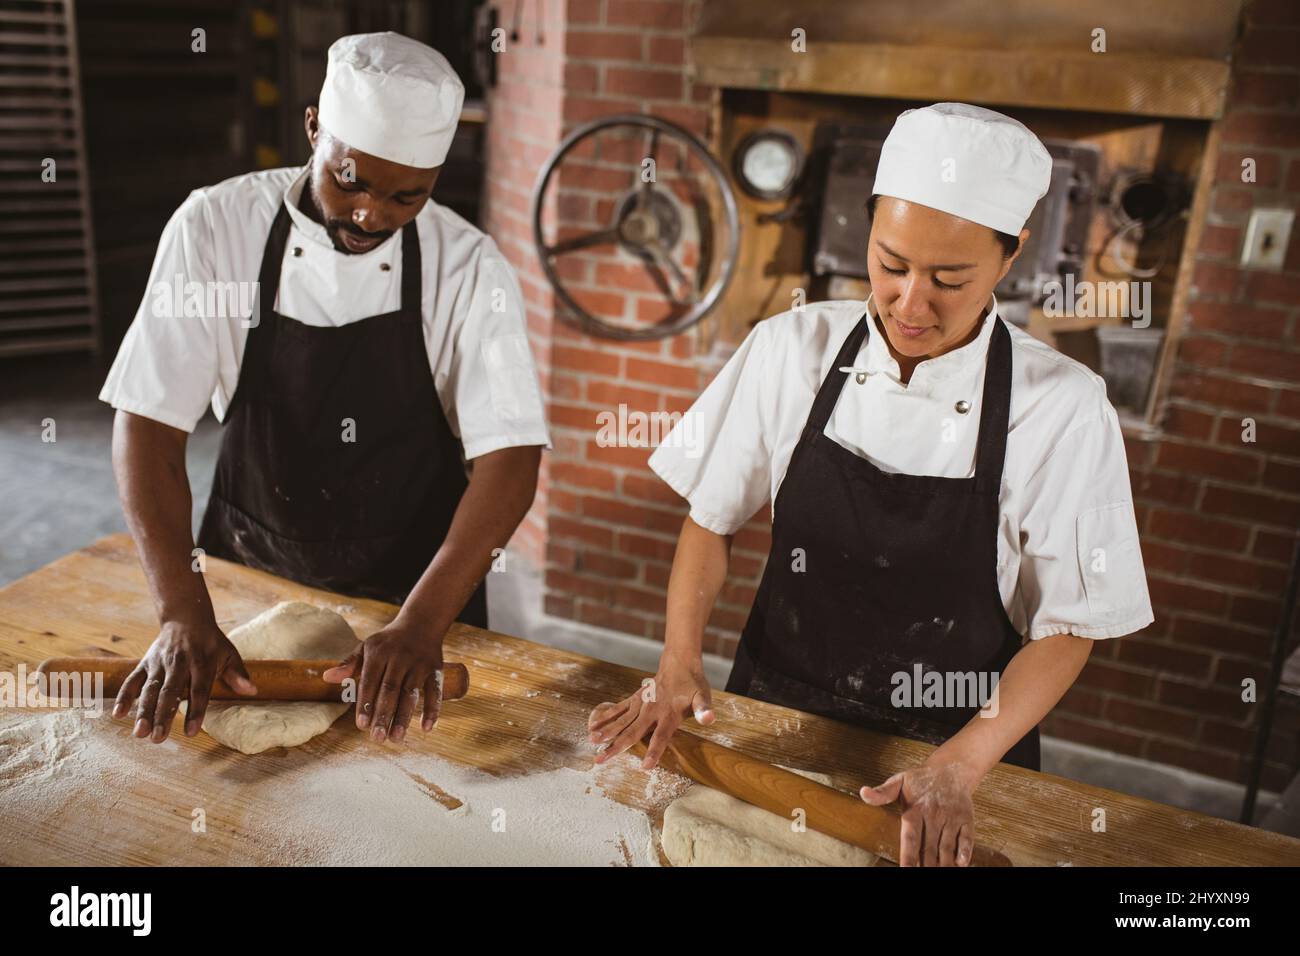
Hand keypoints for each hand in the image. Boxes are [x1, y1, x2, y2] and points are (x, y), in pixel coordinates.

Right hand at [112, 615, 256, 742]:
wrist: (186, 618)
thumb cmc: (211, 642)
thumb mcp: (229, 653)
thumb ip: (238, 674)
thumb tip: (252, 691)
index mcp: (202, 662)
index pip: (199, 689)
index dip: (196, 710)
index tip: (191, 731)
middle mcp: (179, 663)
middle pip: (170, 692)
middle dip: (163, 715)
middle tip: (158, 739)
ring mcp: (159, 663)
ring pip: (150, 689)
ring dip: (143, 711)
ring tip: (139, 734)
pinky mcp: (145, 663)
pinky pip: (132, 680)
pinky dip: (124, 696)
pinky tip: (117, 715)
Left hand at [322, 618, 443, 743]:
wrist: (421, 623)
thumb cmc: (388, 641)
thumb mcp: (367, 647)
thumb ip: (349, 664)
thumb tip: (326, 677)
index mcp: (379, 653)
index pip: (370, 681)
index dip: (366, 704)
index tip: (362, 725)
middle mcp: (400, 658)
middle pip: (391, 690)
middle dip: (384, 715)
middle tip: (377, 738)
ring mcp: (419, 664)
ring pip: (411, 693)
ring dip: (404, 716)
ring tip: (396, 737)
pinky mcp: (435, 670)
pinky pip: (435, 691)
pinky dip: (432, 709)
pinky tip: (427, 728)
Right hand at [588, 654, 713, 769]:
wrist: (679, 663)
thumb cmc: (693, 684)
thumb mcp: (703, 696)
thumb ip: (704, 709)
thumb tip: (710, 719)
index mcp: (669, 714)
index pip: (661, 736)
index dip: (654, 752)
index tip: (645, 766)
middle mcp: (651, 710)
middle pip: (632, 732)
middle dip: (616, 747)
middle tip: (601, 760)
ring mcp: (641, 704)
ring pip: (621, 721)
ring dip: (606, 731)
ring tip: (592, 742)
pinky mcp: (634, 699)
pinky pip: (617, 710)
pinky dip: (605, 718)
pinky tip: (592, 727)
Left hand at [859, 756, 980, 866]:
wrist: (951, 769)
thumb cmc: (920, 781)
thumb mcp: (898, 782)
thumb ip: (882, 793)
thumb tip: (863, 792)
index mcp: (914, 809)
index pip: (910, 837)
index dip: (908, 855)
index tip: (906, 869)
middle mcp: (933, 815)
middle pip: (929, 847)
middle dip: (926, 865)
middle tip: (922, 873)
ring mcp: (951, 817)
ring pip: (947, 846)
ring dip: (944, 862)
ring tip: (941, 872)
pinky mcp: (966, 818)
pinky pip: (966, 837)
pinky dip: (965, 851)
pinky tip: (961, 863)